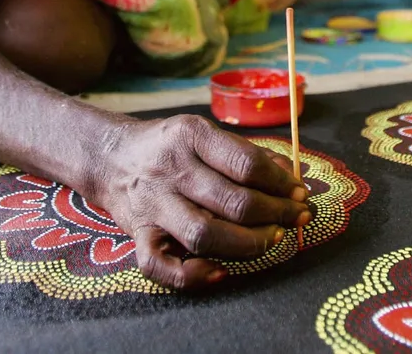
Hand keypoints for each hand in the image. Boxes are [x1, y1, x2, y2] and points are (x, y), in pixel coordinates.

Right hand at [98, 115, 310, 289]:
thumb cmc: (170, 146)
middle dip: (276, 214)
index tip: (300, 192)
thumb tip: (292, 175)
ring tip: (273, 239)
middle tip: (297, 218)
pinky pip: (161, 266)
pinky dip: (192, 276)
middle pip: (233, 202)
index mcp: (191, 136)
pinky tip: (220, 271)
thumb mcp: (205, 135)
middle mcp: (171, 170)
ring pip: (205, 234)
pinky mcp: (137, 235)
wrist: (110, 156)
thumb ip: (246, 154)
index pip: (246, 164)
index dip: (281, 183)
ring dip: (248, 243)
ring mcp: (153, 204)